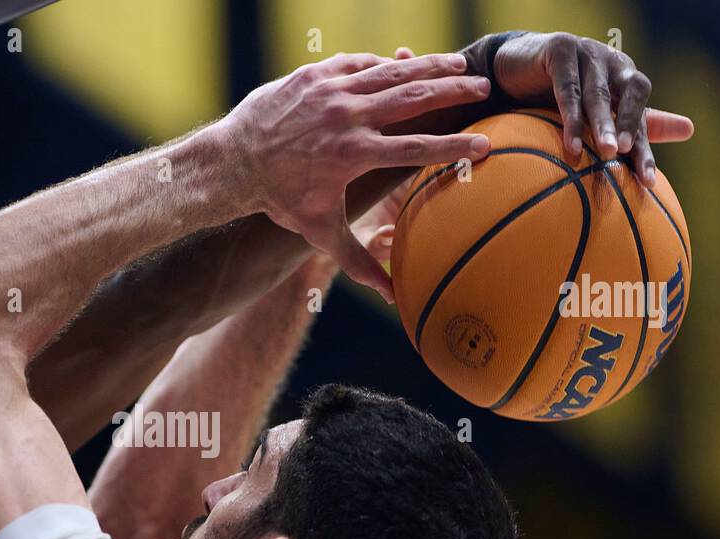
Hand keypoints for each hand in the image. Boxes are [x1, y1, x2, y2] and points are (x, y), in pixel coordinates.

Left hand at [220, 52, 492, 296]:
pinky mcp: (316, 73)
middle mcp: (346, 117)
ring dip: (429, 66)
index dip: (454, 146)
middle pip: (413, 98)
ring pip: (391, 72)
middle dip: (453, 91)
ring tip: (460, 64)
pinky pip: (360, 63)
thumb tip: (392, 295)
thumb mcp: (319, 232)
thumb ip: (358, 261)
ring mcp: (330, 90)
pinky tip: (407, 62)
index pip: (416, 148)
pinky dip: (386, 63)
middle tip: (484, 89)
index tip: (485, 144)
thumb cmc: (279, 199)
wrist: (233, 161)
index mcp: (353, 154)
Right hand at [493, 32, 694, 184]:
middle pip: (631, 94)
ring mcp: (588, 52)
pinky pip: (567, 88)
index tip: (647, 182)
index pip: (641, 114)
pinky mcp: (561, 49)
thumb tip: (690, 130)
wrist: (515, 66)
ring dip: (603, 124)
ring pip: (598, 93)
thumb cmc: (555, 92)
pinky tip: (571, 143)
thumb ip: (638, 122)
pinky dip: (570, 116)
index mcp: (625, 77)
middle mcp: (612, 62)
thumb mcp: (596, 110)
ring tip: (607, 152)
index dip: (644, 147)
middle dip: (631, 126)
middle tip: (628, 157)